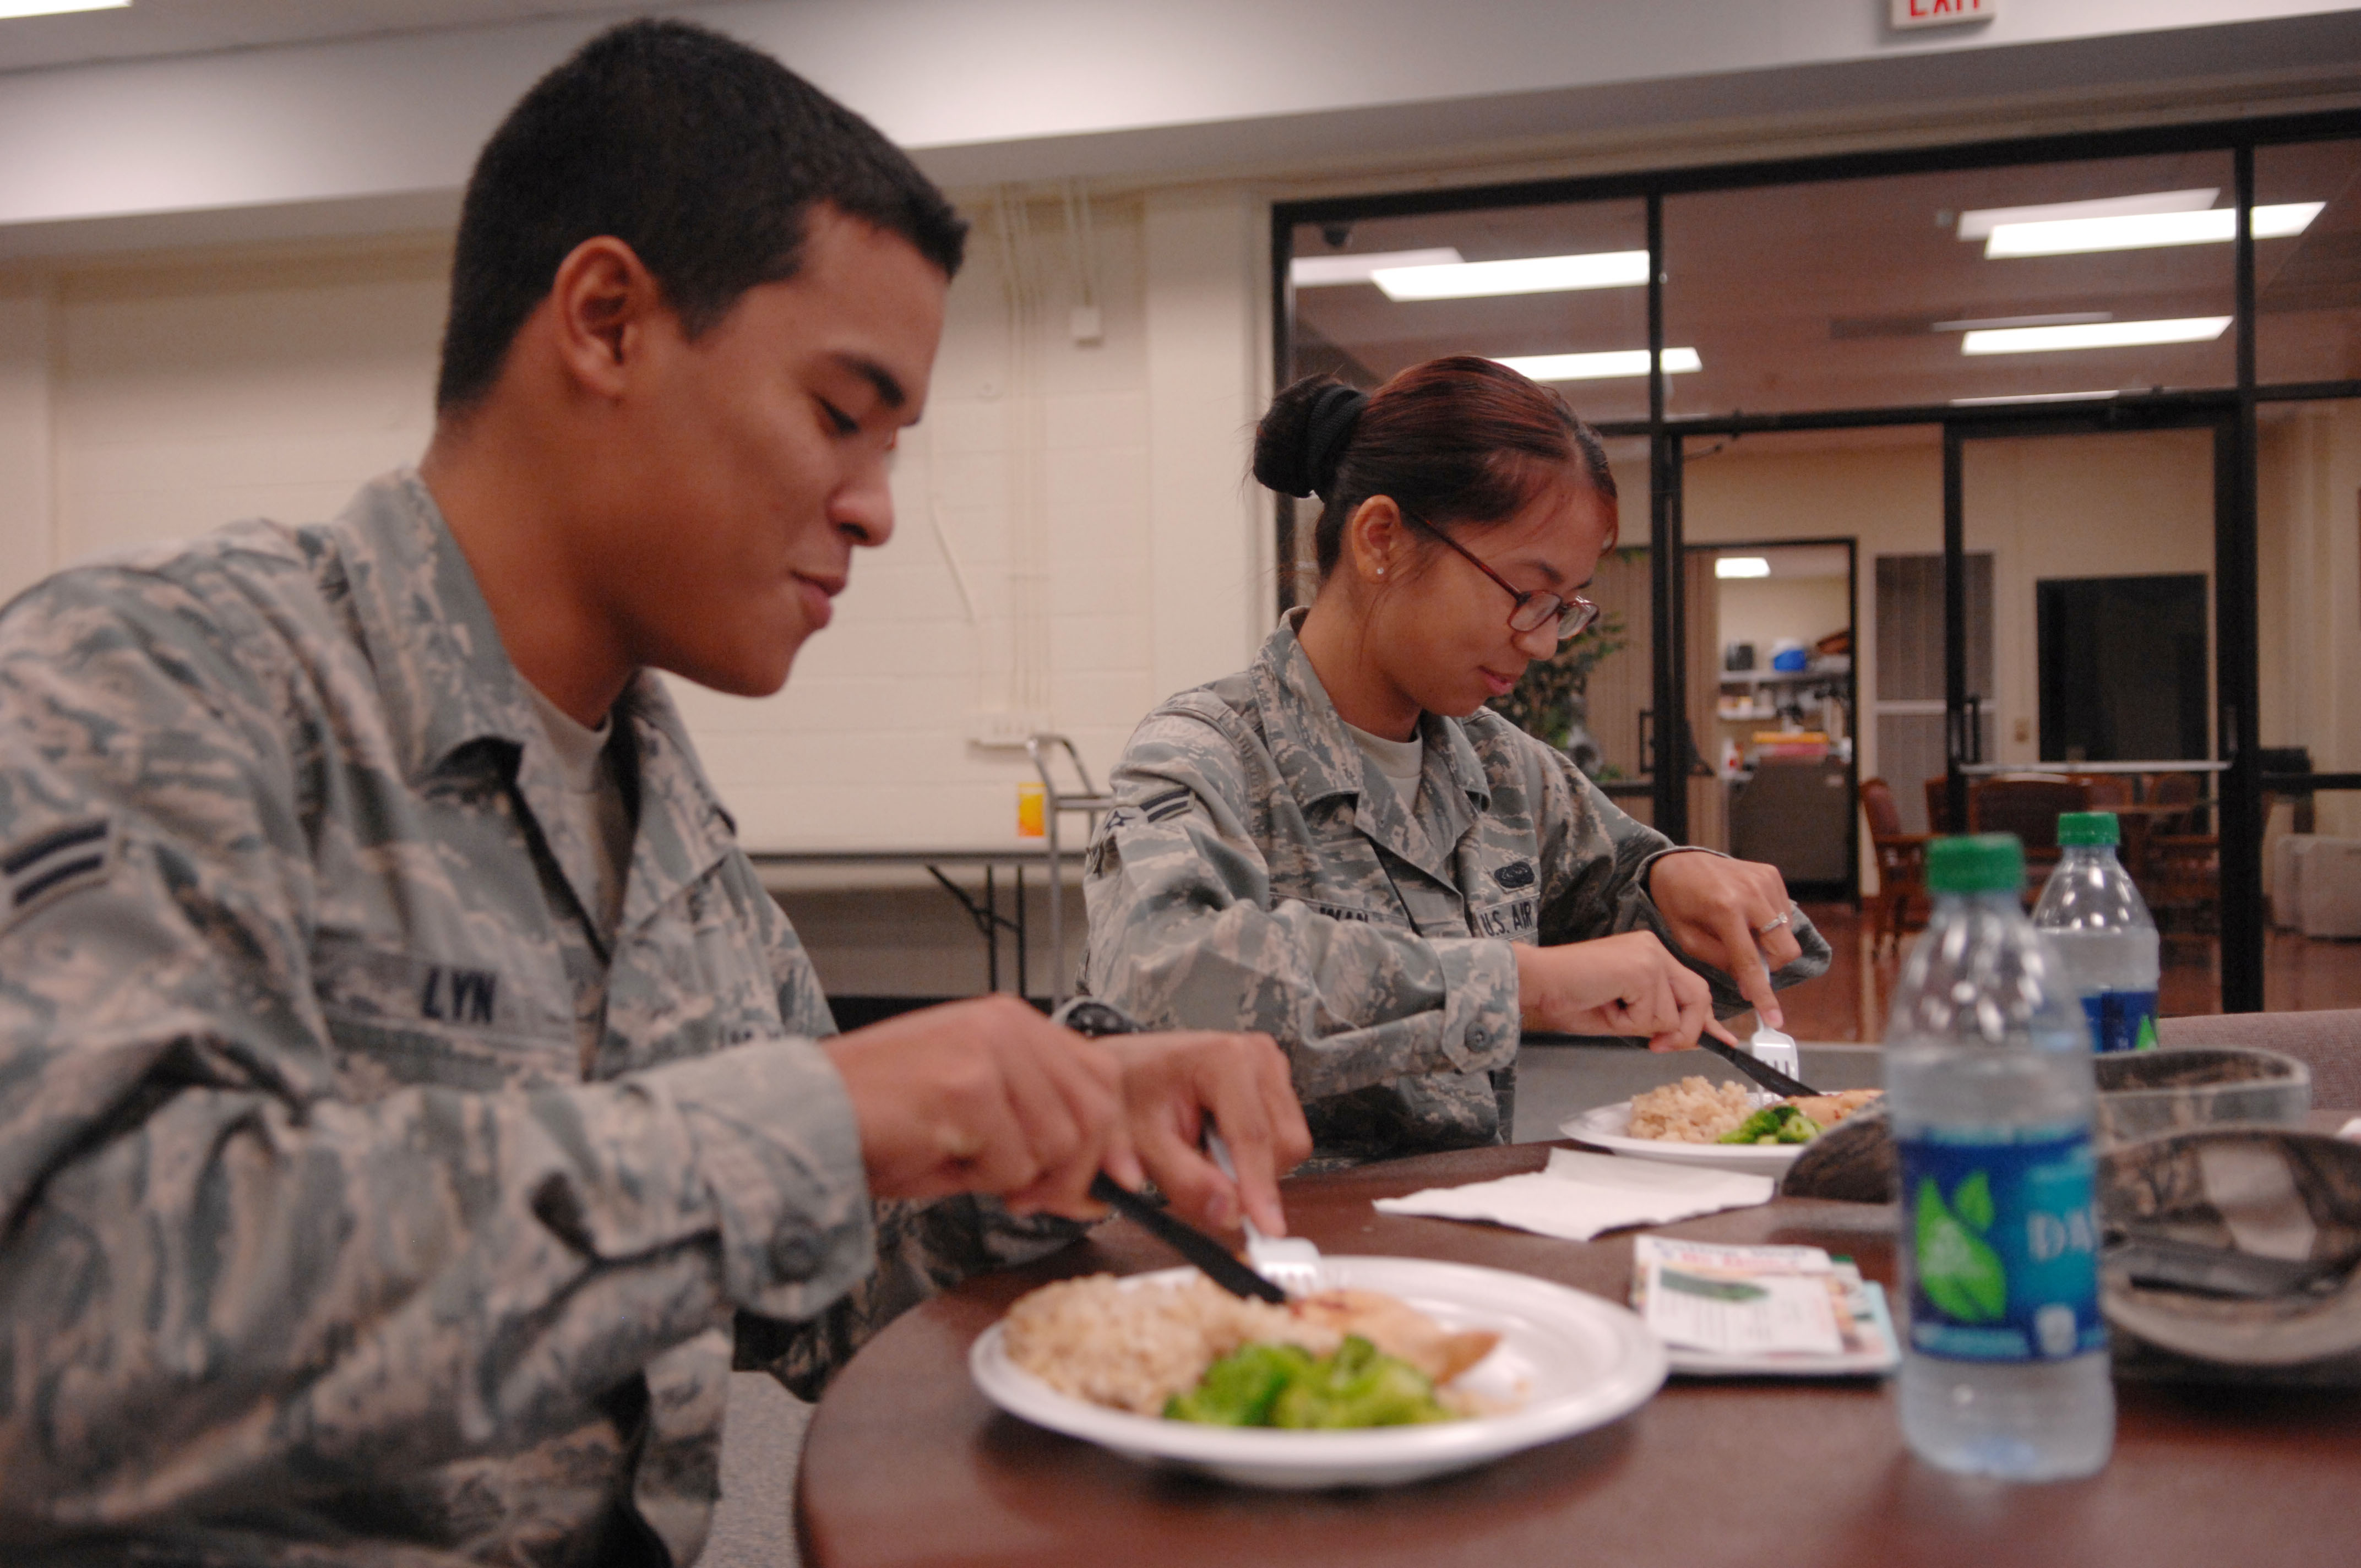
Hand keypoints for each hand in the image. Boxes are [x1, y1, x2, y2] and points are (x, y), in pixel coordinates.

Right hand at [824, 994, 1140, 1219]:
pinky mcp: (968, 1087)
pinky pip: (1013, 1162)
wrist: (808, 1117)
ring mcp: (989, 1051)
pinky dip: (984, 1181)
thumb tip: (1109, 1181)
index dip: (1111, 1135)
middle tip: (1025, 1196)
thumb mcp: (978, 1118)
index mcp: (1010, 1021)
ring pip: (1058, 1143)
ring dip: (1020, 1177)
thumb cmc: (884, 1119)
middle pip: (1092, 1113)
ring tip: (971, 1169)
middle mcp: (1006, 1025)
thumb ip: (1043, 1133)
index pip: (1100, 1075)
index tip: (1112, 1179)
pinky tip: (943, 1157)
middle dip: (1070, 1171)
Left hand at [1100, 1030, 1309, 1236]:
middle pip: (1282, 1144)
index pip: (1253, 1136)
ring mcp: (1271, 1066)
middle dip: (1250, 1176)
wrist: (1129, 1069)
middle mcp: (1257, 1056)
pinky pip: (1283, 1138)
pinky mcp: (1275, 1082)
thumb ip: (1185, 1181)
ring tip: (1205, 1151)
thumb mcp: (1144, 1143)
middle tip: (1202, 1173)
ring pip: (1289, 1145)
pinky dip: (1254, 1155)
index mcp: (1224, 1059)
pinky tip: (1219, 1142)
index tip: (1268, 1229)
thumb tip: (1229, 1212)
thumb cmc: (1131, 1094)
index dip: (1260, 1188)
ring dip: (1252, 1167)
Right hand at [1514, 930, 1738, 1051]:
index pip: (1693, 988)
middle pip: (1697, 997)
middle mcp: (1654, 948)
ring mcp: (1649, 956)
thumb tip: (1691, 1038)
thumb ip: (1657, 1019)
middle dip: (1683, 1031)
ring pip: (1672, 1014)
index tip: (1723, 1040)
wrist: (1537, 984)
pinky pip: (1651, 1015)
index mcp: (1650, 954)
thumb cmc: (1570, 998)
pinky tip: (1604, 1005)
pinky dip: (1627, 1022)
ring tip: (1609, 1008)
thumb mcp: (1624, 1014)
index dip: (1707, 1019)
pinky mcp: (1641, 968)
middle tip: (1655, 1046)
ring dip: (1640, 1025)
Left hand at [1645, 850, 1801, 1029]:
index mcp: (1724, 909)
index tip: (1774, 1019)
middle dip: (1771, 964)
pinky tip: (1746, 915)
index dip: (1763, 993)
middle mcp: (1751, 893)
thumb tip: (1748, 981)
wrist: (1677, 862)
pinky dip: (1769, 923)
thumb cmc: (1677, 902)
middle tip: (1747, 961)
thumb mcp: (1686, 938)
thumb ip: (1719, 960)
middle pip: (1785, 948)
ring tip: (1738, 929)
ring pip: (1787, 932)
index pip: (1751, 961)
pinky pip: (1784, 913)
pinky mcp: (1771, 874)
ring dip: (1767, 941)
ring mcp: (1764, 881)